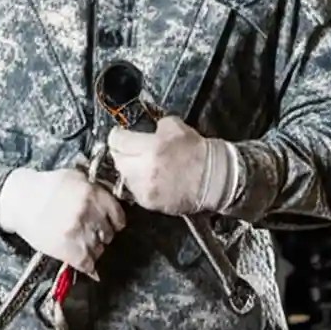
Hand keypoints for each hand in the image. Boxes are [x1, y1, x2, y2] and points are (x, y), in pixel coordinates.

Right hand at [0, 165, 125, 279]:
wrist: (20, 200)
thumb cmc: (47, 187)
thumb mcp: (74, 177)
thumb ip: (95, 189)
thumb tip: (111, 203)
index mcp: (93, 194)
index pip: (118, 215)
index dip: (115, 222)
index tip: (111, 225)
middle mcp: (89, 213)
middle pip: (109, 234)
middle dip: (102, 235)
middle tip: (90, 233)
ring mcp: (79, 232)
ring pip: (99, 250)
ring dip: (93, 249)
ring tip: (81, 244)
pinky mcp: (68, 250)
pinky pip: (88, 264)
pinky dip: (87, 265)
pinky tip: (82, 260)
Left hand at [108, 116, 234, 215]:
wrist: (213, 178)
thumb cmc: (196, 151)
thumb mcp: (176, 126)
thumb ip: (154, 126)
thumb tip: (141, 129)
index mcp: (150, 147)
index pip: (117, 140)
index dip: (117, 135)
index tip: (119, 134)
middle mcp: (143, 170)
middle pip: (117, 159)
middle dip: (121, 152)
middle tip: (129, 149)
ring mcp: (145, 189)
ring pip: (124, 176)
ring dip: (129, 169)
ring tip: (141, 164)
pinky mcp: (149, 203)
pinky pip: (134, 191)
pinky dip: (138, 184)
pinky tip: (150, 178)